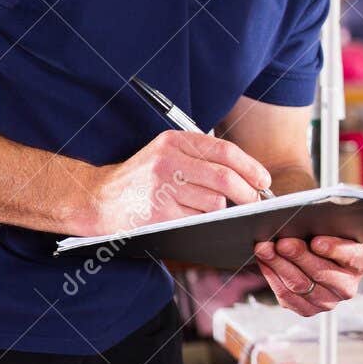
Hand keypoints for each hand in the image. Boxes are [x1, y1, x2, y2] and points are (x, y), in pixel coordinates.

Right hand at [81, 132, 271, 233]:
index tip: (263, 180)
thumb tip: (247, 173)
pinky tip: (202, 219)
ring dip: (225, 210)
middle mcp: (168, 160)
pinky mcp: (159, 214)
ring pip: (215, 202)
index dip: (251, 167)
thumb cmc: (142, 177)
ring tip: (221, 210)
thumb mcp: (167, 152)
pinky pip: (198, 220)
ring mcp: (162, 188)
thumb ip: (202, 156)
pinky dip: (207, 222)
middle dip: (247, 193)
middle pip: (225, 178)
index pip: (225, 151)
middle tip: (254, 200)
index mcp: (174, 141)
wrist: (99, 199)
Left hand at [255, 235, 362, 315]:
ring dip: (279, 265)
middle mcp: (347, 286)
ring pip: (300, 285)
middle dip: (298, 256)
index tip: (317, 241)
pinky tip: (265, 263)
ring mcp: (328, 301)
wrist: (318, 259)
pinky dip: (272, 277)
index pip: (351, 257)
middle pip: (321, 272)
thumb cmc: (325, 239)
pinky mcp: (307, 310)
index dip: (333, 249)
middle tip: (282, 242)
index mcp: (360, 263)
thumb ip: (323, 227)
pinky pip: (286, 296)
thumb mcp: (331, 229)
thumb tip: (300, 224)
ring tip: (266, 249)